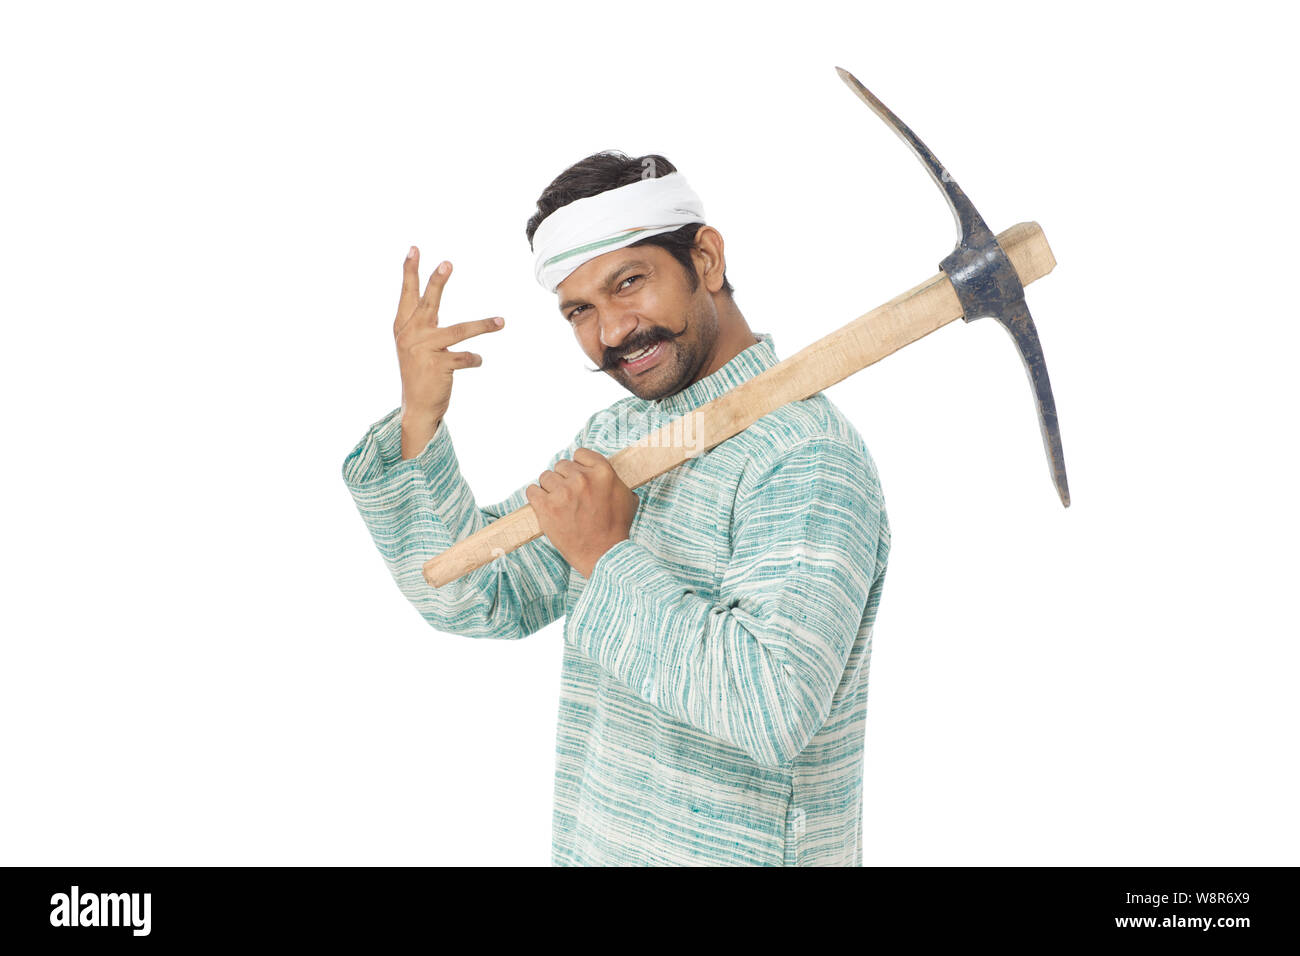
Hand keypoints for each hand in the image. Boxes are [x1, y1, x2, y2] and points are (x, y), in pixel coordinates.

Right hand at [394, 247, 504, 457]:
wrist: (416, 407)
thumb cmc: (419, 370)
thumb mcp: (412, 344)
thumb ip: (418, 321)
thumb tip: (428, 290)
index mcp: (402, 327)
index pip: (407, 294)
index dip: (410, 272)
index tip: (414, 249)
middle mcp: (410, 335)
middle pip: (427, 303)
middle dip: (437, 282)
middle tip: (448, 263)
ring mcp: (424, 350)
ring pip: (458, 331)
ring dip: (483, 326)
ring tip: (501, 322)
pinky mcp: (439, 366)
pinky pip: (466, 357)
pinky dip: (475, 358)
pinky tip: (479, 360)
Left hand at [526, 448, 639, 577]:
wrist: (603, 554)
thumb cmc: (616, 528)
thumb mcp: (626, 498)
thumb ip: (614, 480)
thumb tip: (607, 473)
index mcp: (602, 472)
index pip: (580, 454)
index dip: (578, 467)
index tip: (578, 478)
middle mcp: (582, 478)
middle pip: (561, 466)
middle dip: (564, 479)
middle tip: (570, 497)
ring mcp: (563, 492)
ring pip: (545, 477)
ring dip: (550, 489)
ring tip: (559, 504)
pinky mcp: (546, 506)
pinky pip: (532, 490)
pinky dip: (536, 498)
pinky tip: (545, 506)